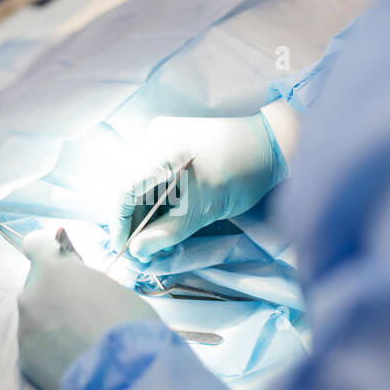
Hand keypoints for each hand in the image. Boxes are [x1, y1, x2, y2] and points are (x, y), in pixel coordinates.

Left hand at [17, 231, 159, 389]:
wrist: (123, 377)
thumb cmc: (129, 327)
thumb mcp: (114, 290)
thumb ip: (87, 283)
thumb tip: (81, 287)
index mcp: (54, 270)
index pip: (36, 245)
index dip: (48, 254)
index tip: (59, 266)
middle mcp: (31, 295)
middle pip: (37, 288)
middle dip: (55, 297)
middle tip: (83, 316)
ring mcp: (24, 330)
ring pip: (35, 320)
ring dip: (52, 327)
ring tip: (82, 346)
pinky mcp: (25, 361)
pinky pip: (36, 348)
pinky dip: (50, 353)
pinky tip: (74, 363)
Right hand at [110, 111, 287, 261]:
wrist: (270, 143)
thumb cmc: (242, 175)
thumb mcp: (204, 210)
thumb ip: (168, 232)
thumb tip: (138, 253)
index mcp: (160, 151)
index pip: (122, 191)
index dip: (119, 223)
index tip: (125, 250)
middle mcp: (153, 138)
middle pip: (127, 186)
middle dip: (131, 220)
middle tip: (140, 249)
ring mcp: (161, 136)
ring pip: (139, 181)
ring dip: (143, 210)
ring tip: (153, 237)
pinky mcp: (170, 140)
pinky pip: (151, 172)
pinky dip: (154, 196)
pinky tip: (163, 216)